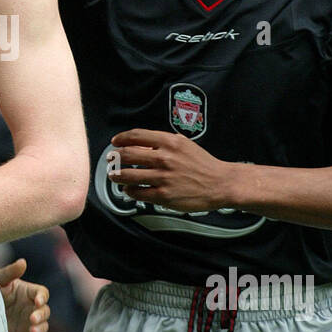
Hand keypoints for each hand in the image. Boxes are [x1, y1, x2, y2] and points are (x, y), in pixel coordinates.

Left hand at [0, 258, 48, 331]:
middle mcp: (32, 307)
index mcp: (28, 292)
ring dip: (40, 329)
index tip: (37, 301)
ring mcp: (30, 323)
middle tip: (32, 319)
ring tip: (32, 331)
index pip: (42, 293)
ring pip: (44, 326)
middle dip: (41, 315)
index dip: (42, 297)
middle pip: (45, 311)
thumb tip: (23, 262)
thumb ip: (10, 272)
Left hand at [110, 129, 236, 211]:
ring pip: (128, 175)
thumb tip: (140, 145)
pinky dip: (129, 191)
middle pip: (127, 154)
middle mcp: (165, 158)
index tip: (115, 142)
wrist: (220, 183)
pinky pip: (138, 192)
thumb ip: (163, 143)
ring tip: (114, 176)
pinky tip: (128, 190)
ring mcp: (163, 178)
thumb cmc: (203, 164)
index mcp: (169, 142)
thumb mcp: (184, 145)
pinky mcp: (164, 195)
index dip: (121, 138)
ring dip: (117, 175)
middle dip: (115, 158)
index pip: (137, 135)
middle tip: (111, 160)